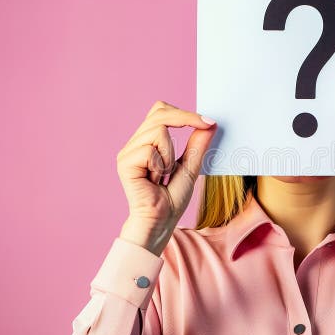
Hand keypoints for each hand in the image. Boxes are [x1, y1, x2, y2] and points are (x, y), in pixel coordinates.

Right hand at [116, 100, 216, 254]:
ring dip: (171, 153)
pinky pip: (150, 150)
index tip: (209, 122)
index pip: (161, 112)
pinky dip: (161, 165)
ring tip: (165, 174)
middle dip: (185, 118)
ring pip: (158, 130)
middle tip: (206, 126)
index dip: (183, 112)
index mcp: (148, 142)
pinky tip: (155, 180)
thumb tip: (210, 124)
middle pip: (159, 113)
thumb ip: (197, 145)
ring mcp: (128, 152)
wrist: (160, 222)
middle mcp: (135, 144)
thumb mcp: (191, 167)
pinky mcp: (125, 163)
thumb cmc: (172, 200)